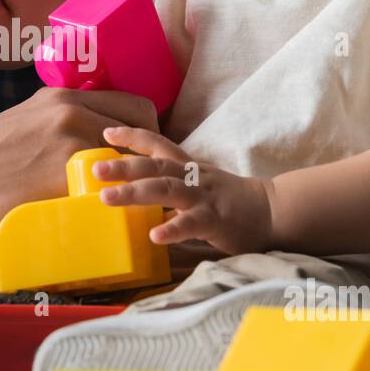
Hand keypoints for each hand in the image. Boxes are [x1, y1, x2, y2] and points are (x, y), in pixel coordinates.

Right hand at [0, 86, 159, 254]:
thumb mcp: (21, 122)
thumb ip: (58, 122)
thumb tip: (87, 132)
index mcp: (61, 96)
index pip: (132, 106)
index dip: (145, 133)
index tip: (142, 155)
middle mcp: (71, 111)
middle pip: (143, 129)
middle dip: (150, 156)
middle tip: (145, 182)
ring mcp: (71, 143)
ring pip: (131, 159)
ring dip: (137, 180)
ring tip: (132, 201)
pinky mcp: (67, 178)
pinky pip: (112, 188)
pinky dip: (117, 202)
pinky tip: (111, 216)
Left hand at [94, 126, 273, 256]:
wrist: (274, 212)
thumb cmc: (231, 202)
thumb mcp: (199, 184)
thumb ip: (172, 185)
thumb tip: (137, 191)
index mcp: (189, 167)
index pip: (158, 145)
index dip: (133, 137)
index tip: (105, 133)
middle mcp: (193, 177)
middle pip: (155, 165)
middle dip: (123, 166)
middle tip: (95, 170)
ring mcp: (204, 197)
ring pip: (166, 189)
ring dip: (135, 193)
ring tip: (107, 198)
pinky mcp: (216, 220)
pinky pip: (191, 224)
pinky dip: (172, 229)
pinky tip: (154, 237)